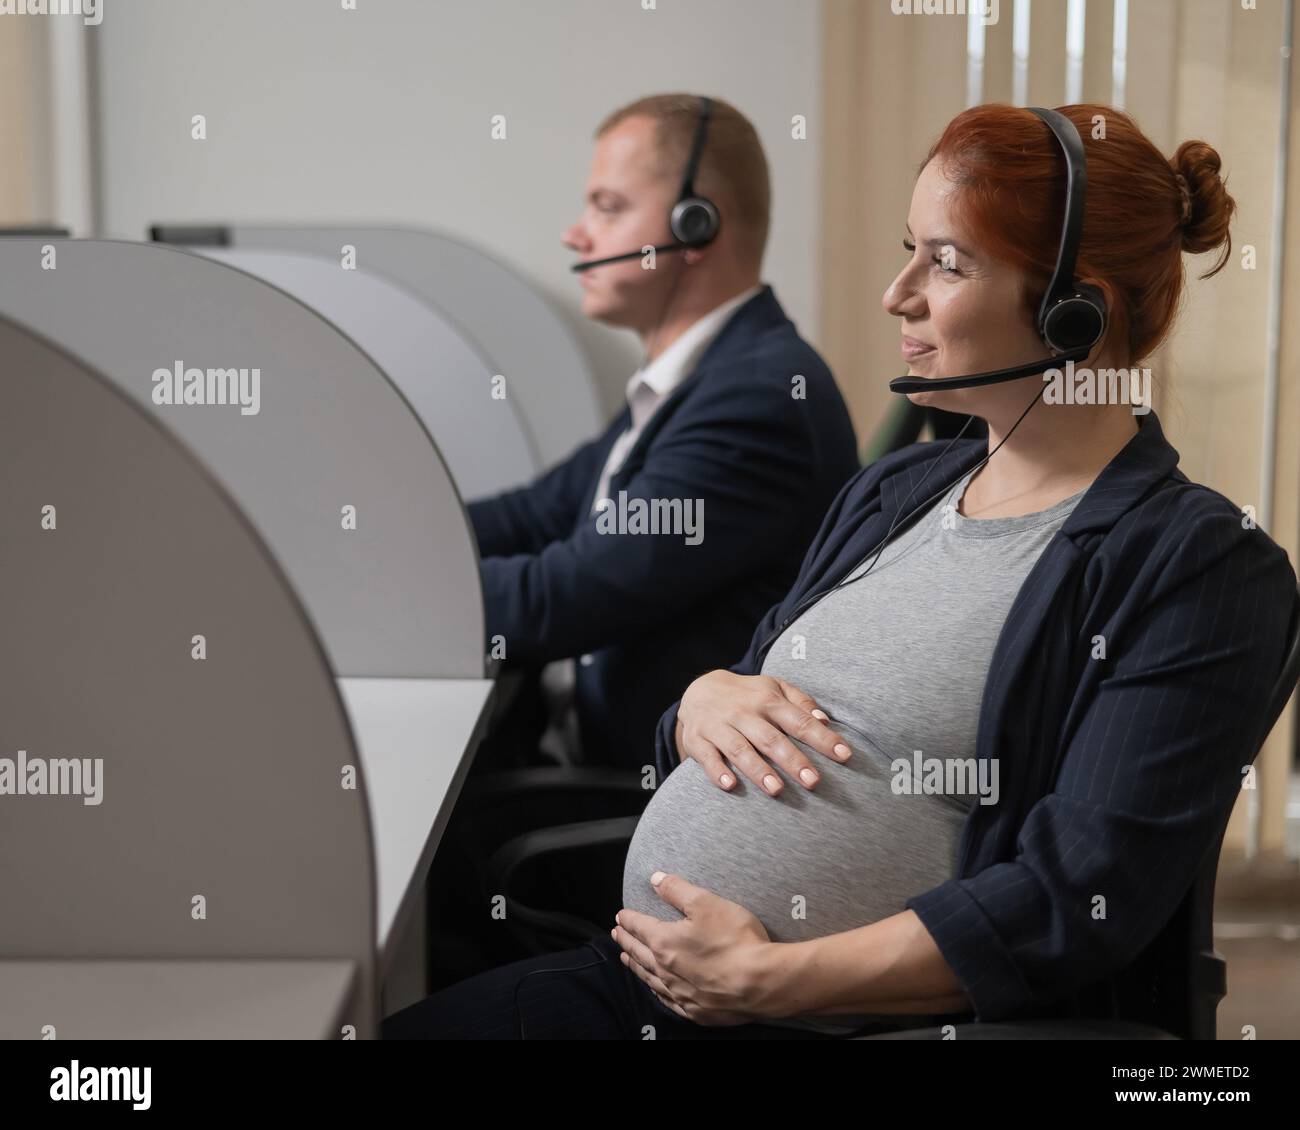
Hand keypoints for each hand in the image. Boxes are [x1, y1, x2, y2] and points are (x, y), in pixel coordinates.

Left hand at [613, 872, 777, 1025]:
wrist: (760, 983)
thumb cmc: (735, 940)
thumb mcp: (706, 903)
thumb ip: (677, 889)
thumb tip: (655, 879)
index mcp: (664, 942)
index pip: (639, 927)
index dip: (628, 919)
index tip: (620, 916)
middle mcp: (665, 970)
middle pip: (638, 952)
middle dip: (626, 941)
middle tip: (616, 934)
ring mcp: (679, 993)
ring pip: (649, 977)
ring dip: (635, 966)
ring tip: (626, 959)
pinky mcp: (695, 1011)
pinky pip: (666, 999)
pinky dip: (656, 990)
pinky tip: (656, 988)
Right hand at [675, 669, 850, 795]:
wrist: (699, 690)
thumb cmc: (748, 695)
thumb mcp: (774, 688)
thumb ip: (801, 702)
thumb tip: (825, 720)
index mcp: (768, 700)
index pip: (800, 720)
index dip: (822, 738)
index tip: (844, 755)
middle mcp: (744, 712)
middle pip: (771, 738)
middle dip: (793, 760)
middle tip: (813, 781)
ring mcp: (719, 726)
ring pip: (740, 749)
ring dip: (758, 770)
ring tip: (777, 790)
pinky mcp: (698, 739)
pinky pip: (707, 756)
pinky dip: (717, 770)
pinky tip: (730, 785)